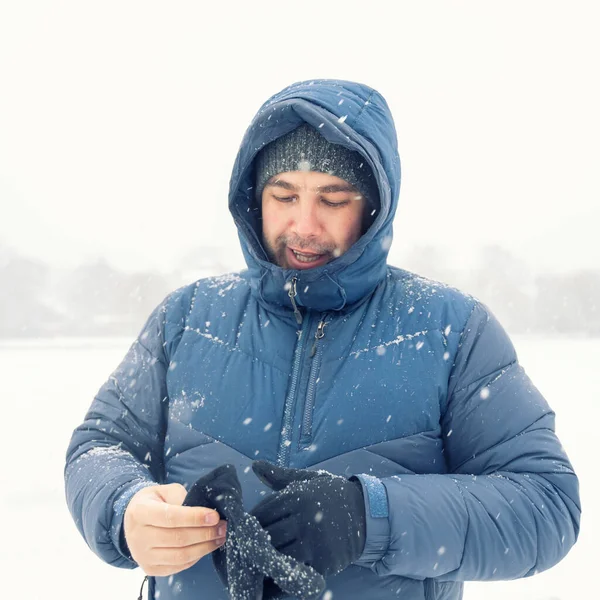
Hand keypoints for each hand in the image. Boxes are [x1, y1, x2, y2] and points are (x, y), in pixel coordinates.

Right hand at [123, 483, 226, 576]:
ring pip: (179, 556)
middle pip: (177, 539)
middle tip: (223, 526)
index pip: (170, 517)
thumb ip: (182, 498)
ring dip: (204, 547)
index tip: (215, 516)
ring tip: (219, 537)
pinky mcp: (150, 569)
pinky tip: (206, 547)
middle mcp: (138, 536)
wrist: (133, 519)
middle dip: (205, 533)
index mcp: (140, 512)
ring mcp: (143, 556)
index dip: (195, 517)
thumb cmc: (155, 501)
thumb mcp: (165, 490)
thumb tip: (204, 512)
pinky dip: (196, 557)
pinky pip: (178, 567)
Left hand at [251, 461, 365, 576]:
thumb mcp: (307, 481)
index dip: (250, 523)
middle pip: (268, 535)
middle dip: (254, 543)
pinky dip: (283, 573)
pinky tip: (276, 572)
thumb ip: (279, 476)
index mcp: (298, 497)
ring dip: (266, 560)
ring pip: (279, 555)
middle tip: (245, 549)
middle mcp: (306, 518)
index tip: (242, 530)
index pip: (263, 513)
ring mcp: (316, 542)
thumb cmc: (331, 495)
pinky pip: (296, 571)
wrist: (365, 513)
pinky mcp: (324, 562)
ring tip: (256, 562)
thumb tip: (254, 465)